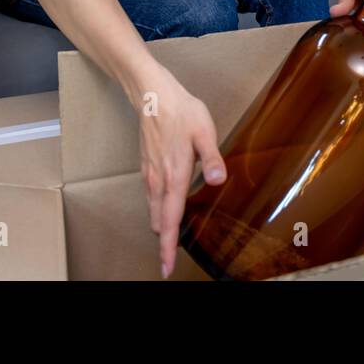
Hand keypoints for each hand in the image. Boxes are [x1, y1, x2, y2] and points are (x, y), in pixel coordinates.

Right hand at [131, 62, 226, 278]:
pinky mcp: (146, 167)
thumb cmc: (181, 111)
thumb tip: (217, 181)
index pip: (170, 220)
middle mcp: (158, 180)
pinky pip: (150, 198)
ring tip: (168, 243)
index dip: (169, 246)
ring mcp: (149, 174)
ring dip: (160, 228)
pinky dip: (156, 212)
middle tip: (168, 262)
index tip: (166, 267)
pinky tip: (164, 212)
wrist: (152, 95)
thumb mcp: (204, 131)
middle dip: (164, 243)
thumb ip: (211, 157)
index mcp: (173, 176)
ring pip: (152, 211)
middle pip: (159, 222)